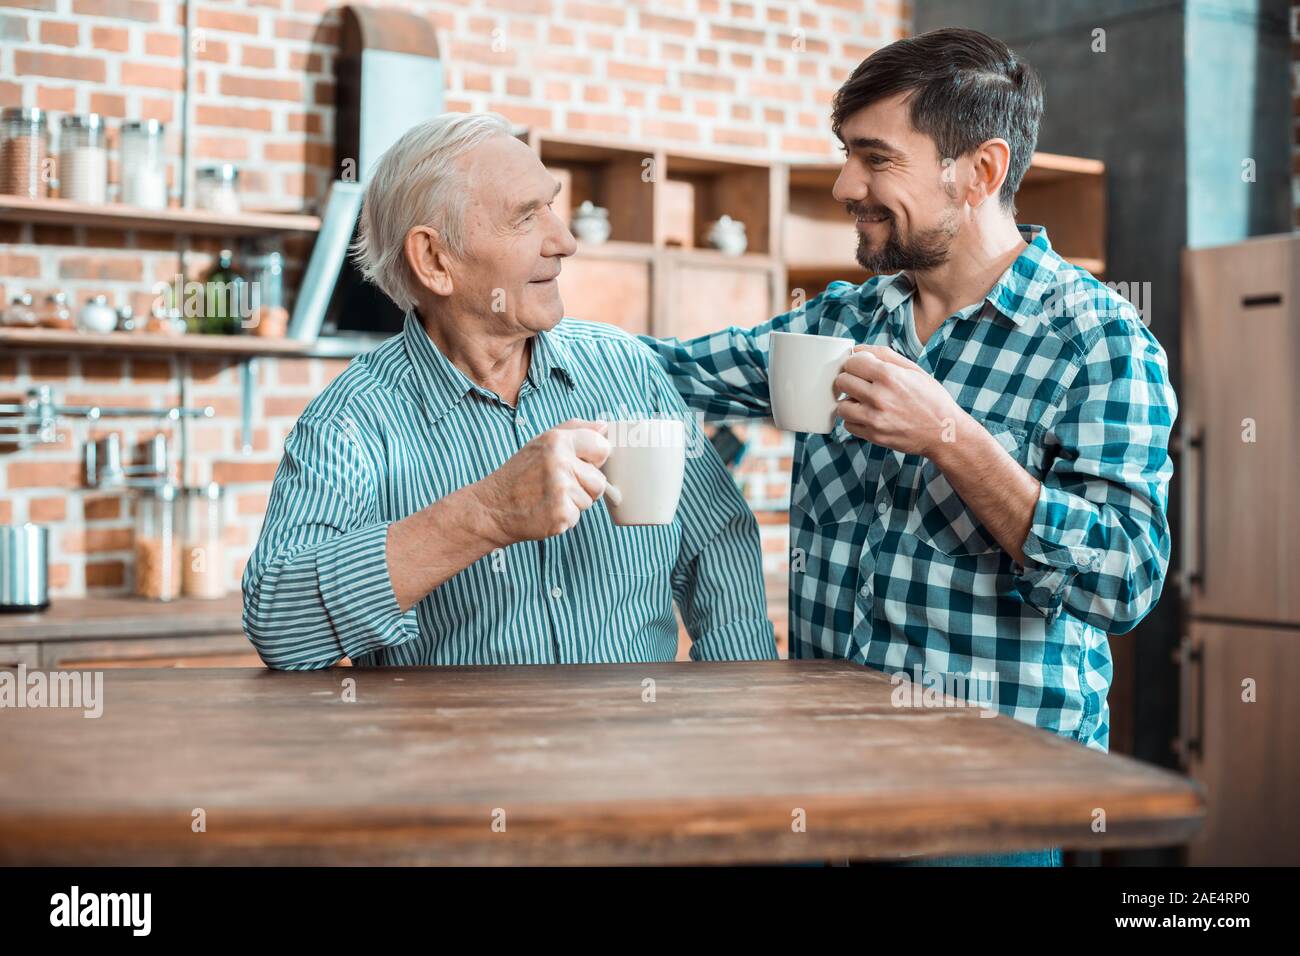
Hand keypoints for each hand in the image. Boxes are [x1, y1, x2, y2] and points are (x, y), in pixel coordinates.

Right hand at [473, 419, 611, 544]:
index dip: (594, 459)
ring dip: (574, 502)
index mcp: (557, 440)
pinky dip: (565, 516)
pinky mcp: (561, 514)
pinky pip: (579, 516)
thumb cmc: (520, 474)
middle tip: (558, 485)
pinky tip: (546, 509)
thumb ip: (575, 429)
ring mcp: (561, 489)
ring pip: (590, 499)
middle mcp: (560, 462)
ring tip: (550, 496)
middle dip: (584, 486)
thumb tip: (604, 426)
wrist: (492, 507)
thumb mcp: (542, 442)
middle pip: (600, 480)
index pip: (602, 447)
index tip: (579, 464)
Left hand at [834, 345, 964, 458]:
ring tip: (864, 401)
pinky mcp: (873, 436)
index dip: (855, 363)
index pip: (852, 362)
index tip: (861, 368)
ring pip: (841, 405)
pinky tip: (868, 416)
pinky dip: (854, 420)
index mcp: (889, 376)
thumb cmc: (931, 398)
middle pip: (842, 381)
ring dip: (849, 402)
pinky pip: (848, 425)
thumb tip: (857, 349)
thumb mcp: (913, 369)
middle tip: (860, 384)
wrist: (944, 432)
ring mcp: (874, 418)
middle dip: (849, 380)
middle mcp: (879, 397)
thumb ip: (884, 355)